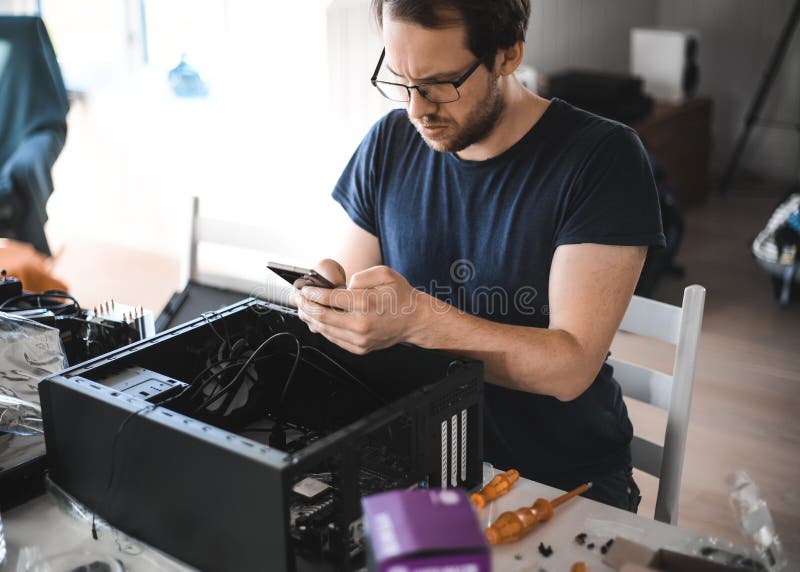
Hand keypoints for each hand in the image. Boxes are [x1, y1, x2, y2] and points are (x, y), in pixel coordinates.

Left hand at [294, 261, 428, 354]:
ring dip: (310, 319)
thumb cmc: (400, 296)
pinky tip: (316, 321)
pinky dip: (322, 330)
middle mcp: (361, 323)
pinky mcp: (360, 347)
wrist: (415, 320)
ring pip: (325, 330)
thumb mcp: (385, 274)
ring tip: (302, 309)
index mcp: (366, 303)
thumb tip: (343, 286)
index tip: (305, 289)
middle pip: (322, 316)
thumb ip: (361, 276)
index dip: (312, 293)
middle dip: (305, 305)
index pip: (329, 298)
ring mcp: (360, 338)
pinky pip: (334, 339)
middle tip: (297, 298)